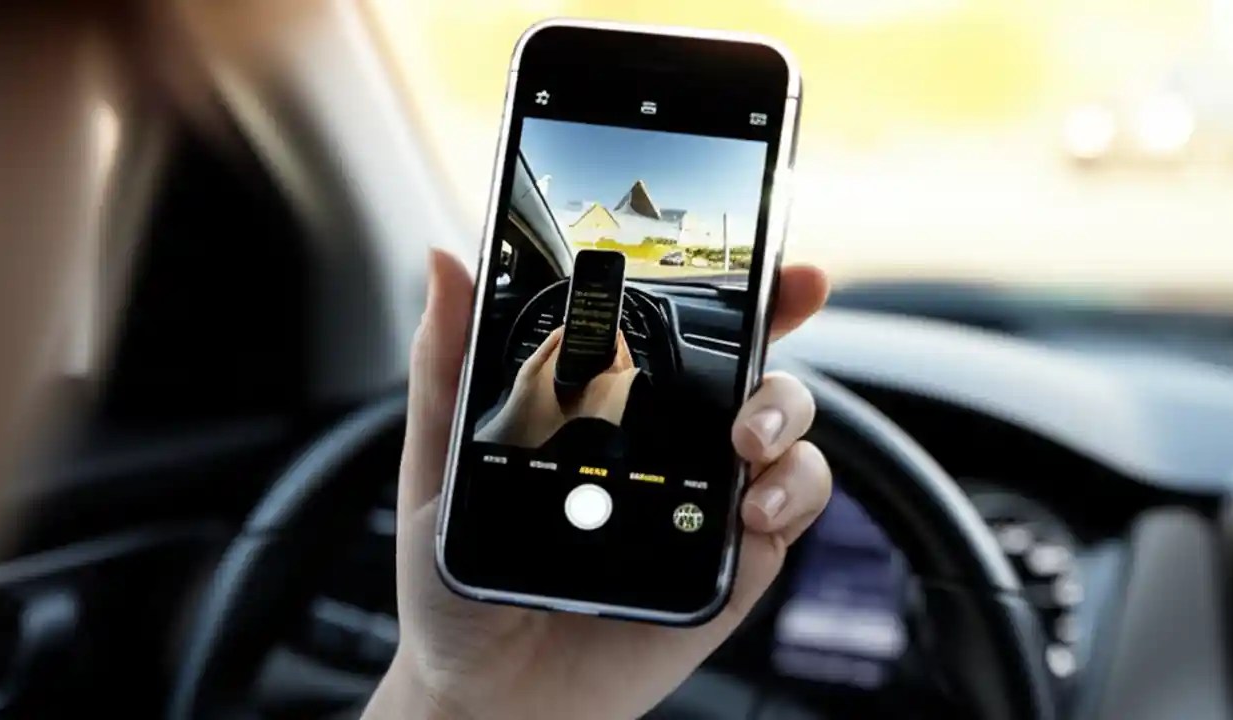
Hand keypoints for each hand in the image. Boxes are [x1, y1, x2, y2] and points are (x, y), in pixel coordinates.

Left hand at [363, 249, 831, 719]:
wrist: (483, 689)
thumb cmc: (458, 577)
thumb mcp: (441, 461)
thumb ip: (447, 362)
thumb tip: (444, 262)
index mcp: (612, 407)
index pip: (682, 332)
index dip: (736, 289)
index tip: (775, 262)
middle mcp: (673, 445)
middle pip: (752, 368)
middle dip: (781, 331)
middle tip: (766, 338)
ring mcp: (708, 503)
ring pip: (788, 434)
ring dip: (787, 418)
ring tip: (745, 445)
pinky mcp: (731, 565)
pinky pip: (788, 514)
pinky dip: (791, 496)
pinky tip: (751, 509)